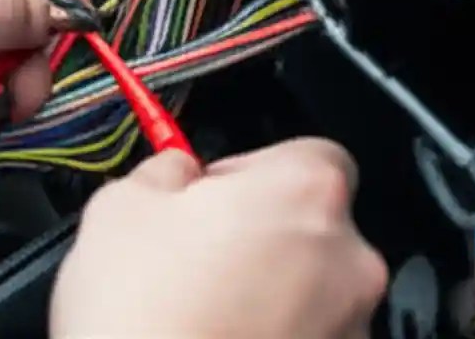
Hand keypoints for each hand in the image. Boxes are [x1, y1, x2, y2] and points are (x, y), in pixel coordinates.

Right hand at [51, 139, 388, 338]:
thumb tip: (177, 170)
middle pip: (313, 224)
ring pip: (315, 285)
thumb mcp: (121, 209)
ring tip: (205, 313)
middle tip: (201, 260)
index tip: (212, 198)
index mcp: (308, 189)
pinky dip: (279, 335)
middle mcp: (350, 252)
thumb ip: (166, 170)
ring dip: (273, 290)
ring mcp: (353, 319)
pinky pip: (314, 334)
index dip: (253, 174)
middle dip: (263, 235)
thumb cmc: (144, 320)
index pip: (305, 155)